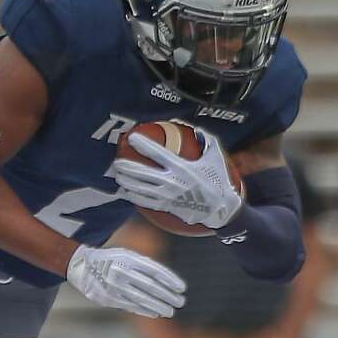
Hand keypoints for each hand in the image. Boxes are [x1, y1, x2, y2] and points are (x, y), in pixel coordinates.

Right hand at [66, 244, 185, 317]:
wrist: (82, 267)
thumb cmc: (110, 260)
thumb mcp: (127, 255)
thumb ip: (144, 265)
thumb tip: (166, 280)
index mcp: (129, 259)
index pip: (155, 271)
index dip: (170, 280)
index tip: (182, 288)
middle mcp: (123, 272)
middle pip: (151, 287)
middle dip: (168, 296)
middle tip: (180, 302)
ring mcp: (115, 286)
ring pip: (142, 299)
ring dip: (158, 306)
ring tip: (170, 311)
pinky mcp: (109, 298)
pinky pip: (130, 306)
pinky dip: (144, 310)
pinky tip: (155, 313)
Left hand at [113, 130, 243, 229]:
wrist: (220, 209)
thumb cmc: (219, 180)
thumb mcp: (215, 156)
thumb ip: (205, 139)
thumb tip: (193, 128)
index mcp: (183, 168)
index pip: (158, 154)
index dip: (144, 145)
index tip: (132, 137)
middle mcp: (173, 182)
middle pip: (144, 174)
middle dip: (128, 167)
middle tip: (116, 161)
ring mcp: (168, 196)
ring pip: (141, 189)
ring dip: (127, 181)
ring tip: (117, 175)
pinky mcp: (166, 207)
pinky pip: (146, 202)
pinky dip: (133, 196)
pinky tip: (124, 191)